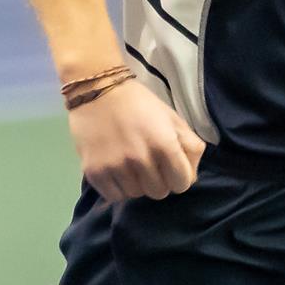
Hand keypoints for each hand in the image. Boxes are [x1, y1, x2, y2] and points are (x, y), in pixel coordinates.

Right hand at [67, 79, 205, 201]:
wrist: (96, 88)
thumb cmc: (138, 103)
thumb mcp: (172, 118)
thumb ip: (190, 146)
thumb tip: (190, 176)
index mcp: (164, 144)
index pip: (182, 184)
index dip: (178, 176)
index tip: (168, 166)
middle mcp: (140, 158)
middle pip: (159, 192)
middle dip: (157, 180)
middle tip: (147, 163)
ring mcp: (115, 166)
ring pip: (136, 194)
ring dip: (136, 183)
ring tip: (128, 163)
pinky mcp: (94, 171)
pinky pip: (113, 195)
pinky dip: (116, 187)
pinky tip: (115, 169)